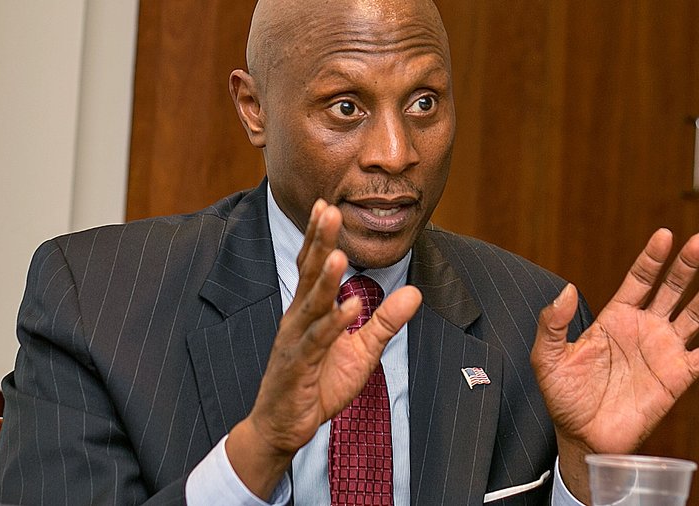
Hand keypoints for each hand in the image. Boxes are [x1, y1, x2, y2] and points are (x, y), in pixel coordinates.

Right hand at [226, 200, 421, 498]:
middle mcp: (297, 319)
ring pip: (311, 304)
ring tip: (338, 254)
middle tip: (330, 210)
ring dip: (325, 279)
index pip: (313, 266)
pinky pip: (318, 342)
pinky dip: (333, 324)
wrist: (283, 425)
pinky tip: (350, 307)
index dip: (320, 237)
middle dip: (319, 243)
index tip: (328, 205)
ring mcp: (295, 342)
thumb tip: (416, 293)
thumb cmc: (317, 384)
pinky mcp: (298, 367)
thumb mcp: (361, 350)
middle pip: (309, 275)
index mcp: (308, 311)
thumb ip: (385, 321)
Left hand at [531, 229, 698, 501]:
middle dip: (687, 265)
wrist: (582, 436)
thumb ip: (551, 324)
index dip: (652, 258)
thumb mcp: (547, 358)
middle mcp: (644, 328)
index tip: (664, 235)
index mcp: (616, 318)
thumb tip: (566, 289)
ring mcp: (663, 351)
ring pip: (695, 315)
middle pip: (672, 288)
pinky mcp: (677, 378)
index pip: (639, 279)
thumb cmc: (565, 397)